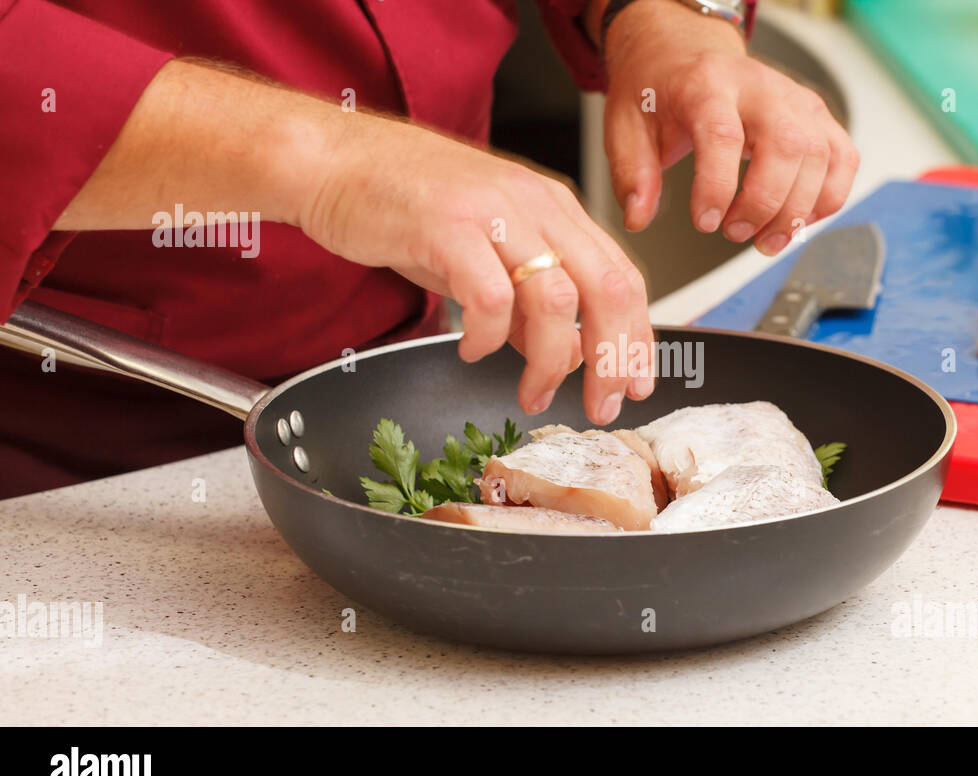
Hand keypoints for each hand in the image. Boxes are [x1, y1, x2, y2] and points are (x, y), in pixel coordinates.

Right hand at [296, 116, 654, 425]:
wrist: (332, 159)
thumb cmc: (404, 203)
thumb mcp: (486, 250)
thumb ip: (528, 300)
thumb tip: (564, 354)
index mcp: (554, 209)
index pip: (623, 276)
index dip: (637, 338)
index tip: (635, 383)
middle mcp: (535, 205)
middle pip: (608, 288)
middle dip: (613, 359)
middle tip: (602, 405)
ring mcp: (494, 212)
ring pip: (557, 298)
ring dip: (551, 360)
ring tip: (531, 392)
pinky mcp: (447, 226)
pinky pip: (490, 297)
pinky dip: (488, 337)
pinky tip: (473, 350)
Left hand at [601, 0, 859, 254]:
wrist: (684, 51)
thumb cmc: (660, 87)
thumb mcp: (626, 125)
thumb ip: (632, 173)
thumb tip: (638, 217)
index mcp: (707, 84)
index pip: (723, 134)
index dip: (718, 185)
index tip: (705, 222)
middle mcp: (760, 87)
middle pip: (785, 146)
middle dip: (764, 204)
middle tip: (736, 233)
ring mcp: (795, 100)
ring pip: (819, 156)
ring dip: (797, 211)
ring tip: (764, 239)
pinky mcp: (816, 116)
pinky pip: (843, 158)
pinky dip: (829, 197)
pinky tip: (800, 219)